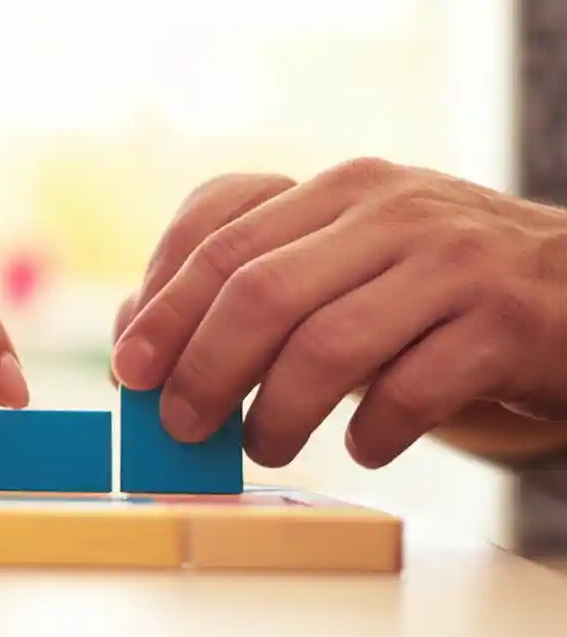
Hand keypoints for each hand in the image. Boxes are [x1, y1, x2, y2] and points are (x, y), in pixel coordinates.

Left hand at [112, 160, 566, 467]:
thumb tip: (139, 340)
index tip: (129, 368)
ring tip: (265, 447)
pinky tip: (363, 447)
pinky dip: (373, 432)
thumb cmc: (438, 293)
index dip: (160, 303)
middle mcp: (388, 209)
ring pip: (326, 344)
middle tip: (179, 428)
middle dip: (201, 369)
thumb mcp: (349, 264)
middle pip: (257, 290)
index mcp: (337, 189)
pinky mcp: (506, 320)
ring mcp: (450, 259)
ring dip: (276, 413)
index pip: (218, 227)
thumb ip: (259, 288)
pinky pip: (411, 389)